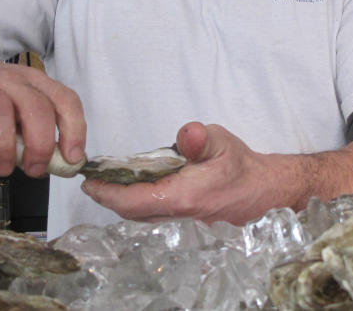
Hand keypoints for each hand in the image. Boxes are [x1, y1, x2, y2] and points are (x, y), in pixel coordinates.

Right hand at [0, 52, 85, 177]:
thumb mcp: (16, 109)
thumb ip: (34, 134)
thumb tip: (54, 166)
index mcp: (33, 82)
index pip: (65, 99)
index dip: (74, 129)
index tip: (71, 158)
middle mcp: (10, 79)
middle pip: (35, 107)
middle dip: (39, 144)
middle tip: (33, 169)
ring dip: (4, 145)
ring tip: (1, 169)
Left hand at [80, 122, 299, 224]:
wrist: (263, 190)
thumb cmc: (240, 164)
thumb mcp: (222, 141)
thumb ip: (199, 138)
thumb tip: (186, 134)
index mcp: (184, 196)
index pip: (134, 201)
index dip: (108, 194)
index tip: (90, 182)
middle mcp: (179, 212)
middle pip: (131, 212)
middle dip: (108, 198)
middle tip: (91, 180)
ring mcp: (182, 218)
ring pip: (140, 215)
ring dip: (120, 201)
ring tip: (105, 182)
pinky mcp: (184, 217)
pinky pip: (151, 213)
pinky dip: (134, 202)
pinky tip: (131, 187)